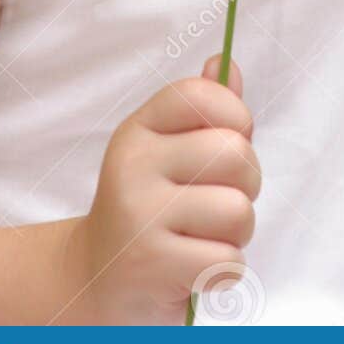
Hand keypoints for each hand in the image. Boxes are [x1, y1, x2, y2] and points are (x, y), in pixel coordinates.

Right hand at [67, 55, 260, 326]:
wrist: (96, 280)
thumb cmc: (149, 207)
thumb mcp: (167, 151)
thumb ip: (204, 109)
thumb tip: (226, 63)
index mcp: (140, 129)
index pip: (202, 95)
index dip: (237, 116)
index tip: (232, 140)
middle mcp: (134, 165)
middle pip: (234, 152)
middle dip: (248, 183)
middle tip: (221, 201)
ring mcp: (139, 215)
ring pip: (237, 210)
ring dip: (238, 233)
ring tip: (206, 238)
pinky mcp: (151, 264)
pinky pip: (227, 260)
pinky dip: (224, 271)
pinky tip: (195, 270)